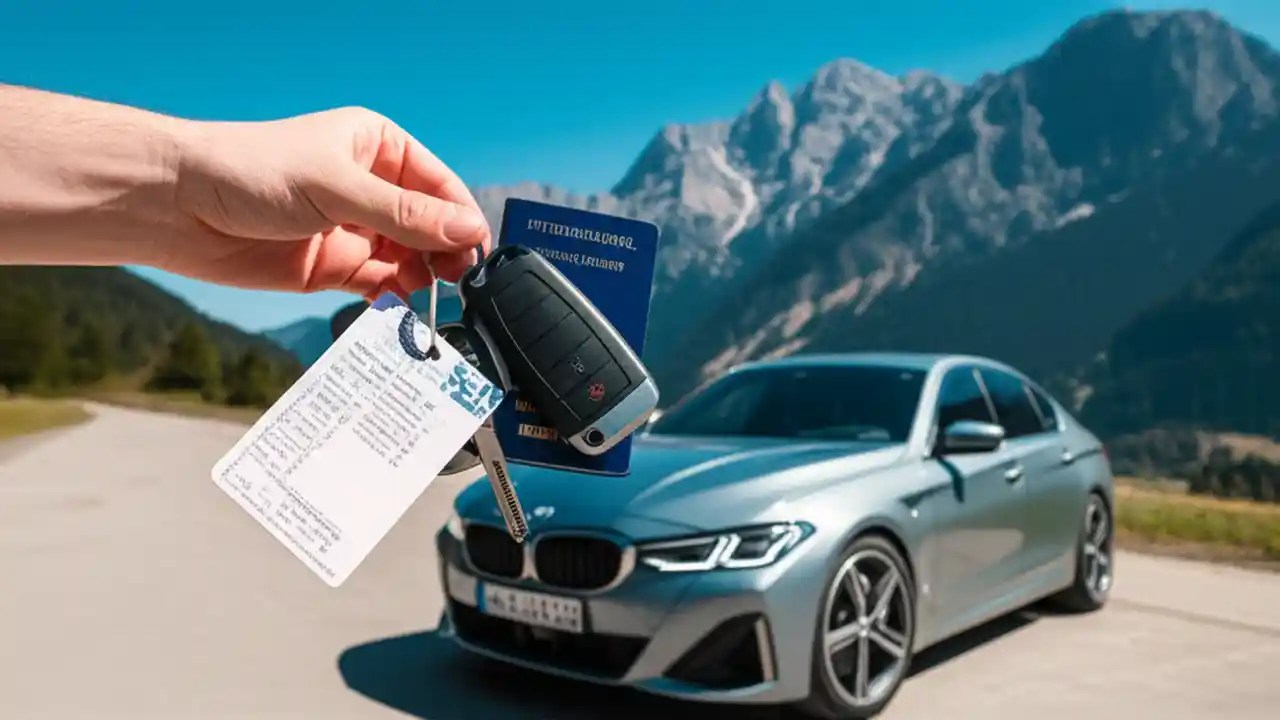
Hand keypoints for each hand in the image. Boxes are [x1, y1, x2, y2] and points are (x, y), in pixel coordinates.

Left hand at [166, 106, 490, 297]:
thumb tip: (469, 231)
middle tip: (454, 280)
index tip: (473, 253)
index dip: (460, 219)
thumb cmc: (252, 171)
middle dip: (445, 254)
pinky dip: (393, 300)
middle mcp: (372, 189)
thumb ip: (406, 216)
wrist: (180, 207)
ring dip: (422, 280)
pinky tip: (400, 310)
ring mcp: (354, 230)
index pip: (439, 187)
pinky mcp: (334, 268)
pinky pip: (379, 286)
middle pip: (430, 227)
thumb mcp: (339, 188)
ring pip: (409, 260)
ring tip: (425, 297)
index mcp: (379, 149)